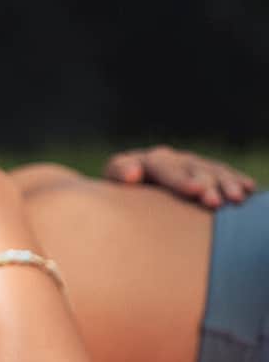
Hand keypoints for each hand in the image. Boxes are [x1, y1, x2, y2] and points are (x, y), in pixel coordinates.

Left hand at [104, 145, 255, 207]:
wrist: (125, 187)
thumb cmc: (117, 191)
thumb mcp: (112, 181)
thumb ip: (119, 174)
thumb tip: (131, 175)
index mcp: (147, 161)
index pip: (164, 168)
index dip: (181, 179)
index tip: (196, 190)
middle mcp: (172, 159)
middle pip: (193, 169)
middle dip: (207, 184)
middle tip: (215, 202)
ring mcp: (190, 164)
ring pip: (213, 170)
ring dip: (226, 184)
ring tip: (237, 198)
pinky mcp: (204, 172)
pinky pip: (224, 174)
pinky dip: (237, 181)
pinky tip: (249, 189)